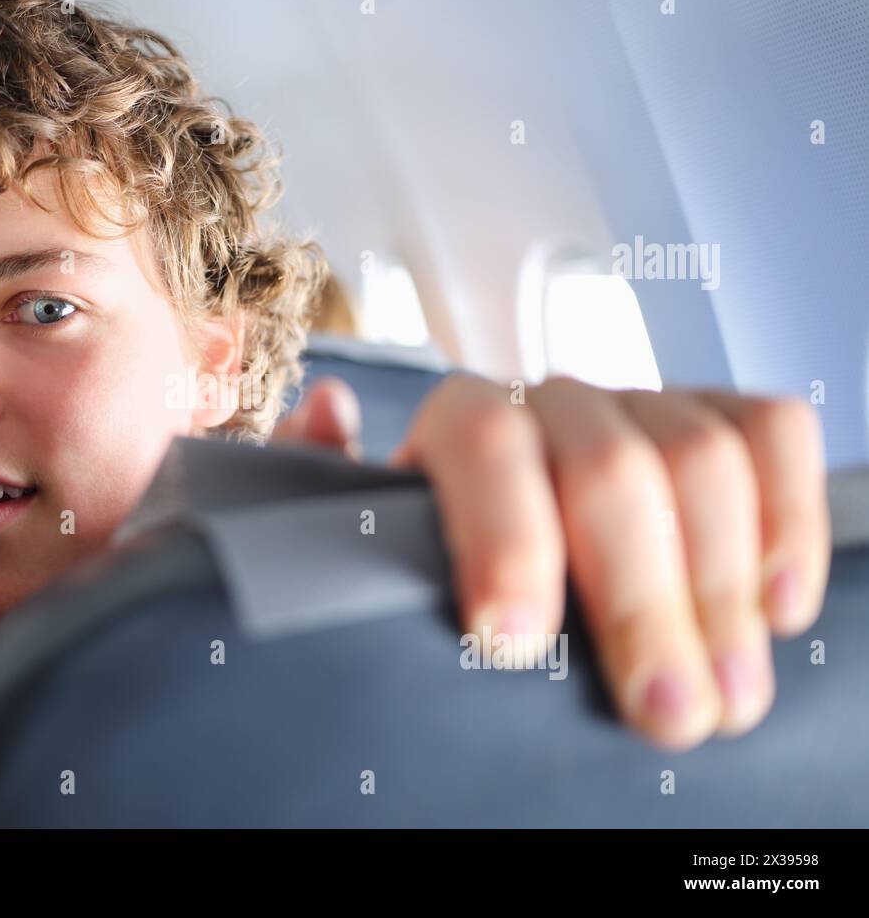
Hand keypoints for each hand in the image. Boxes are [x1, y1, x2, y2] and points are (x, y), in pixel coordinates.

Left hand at [274, 372, 831, 750]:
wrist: (515, 536)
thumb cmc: (442, 553)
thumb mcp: (372, 535)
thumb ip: (328, 483)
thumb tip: (327, 412)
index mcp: (462, 422)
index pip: (483, 443)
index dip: (505, 539)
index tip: (515, 645)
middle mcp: (554, 401)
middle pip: (610, 468)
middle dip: (641, 602)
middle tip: (664, 712)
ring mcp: (640, 407)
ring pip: (699, 457)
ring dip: (721, 588)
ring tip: (725, 695)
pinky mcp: (717, 423)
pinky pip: (770, 433)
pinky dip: (786, 513)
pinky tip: (776, 605)